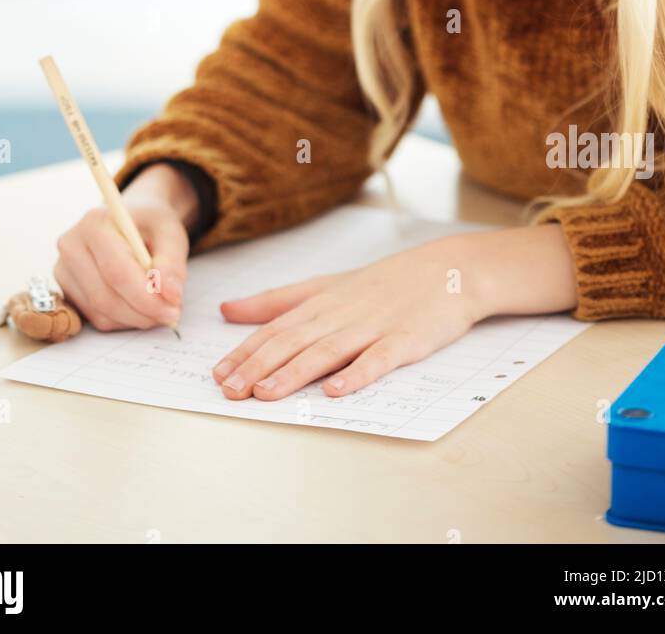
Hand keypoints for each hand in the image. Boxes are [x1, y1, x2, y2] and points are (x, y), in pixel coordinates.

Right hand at [54, 163, 197, 331]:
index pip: (116, 272)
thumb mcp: (171, 233)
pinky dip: (123, 319)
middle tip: (171, 314)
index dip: (145, 297)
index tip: (172, 310)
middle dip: (142, 313)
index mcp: (95, 223)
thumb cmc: (150, 225)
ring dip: (134, 318)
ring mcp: (64, 269)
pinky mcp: (66, 289)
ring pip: (100, 312)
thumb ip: (172, 263)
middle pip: (104, 297)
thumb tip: (171, 295)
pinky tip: (138, 304)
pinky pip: (96, 317)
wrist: (131, 221)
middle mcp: (71, 246)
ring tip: (158, 306)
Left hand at [211, 235, 489, 400]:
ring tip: (266, 393)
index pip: (275, 329)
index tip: (218, 374)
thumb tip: (226, 309)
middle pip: (293, 341)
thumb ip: (276, 300)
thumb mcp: (325, 285)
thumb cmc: (382, 283)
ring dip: (294, 373)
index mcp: (320, 302)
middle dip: (259, 367)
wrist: (446, 271)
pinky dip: (356, 375)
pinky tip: (336, 391)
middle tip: (230, 390)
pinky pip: (377, 360)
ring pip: (327, 351)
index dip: (246, 352)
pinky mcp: (403, 340)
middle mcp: (340, 313)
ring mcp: (372, 327)